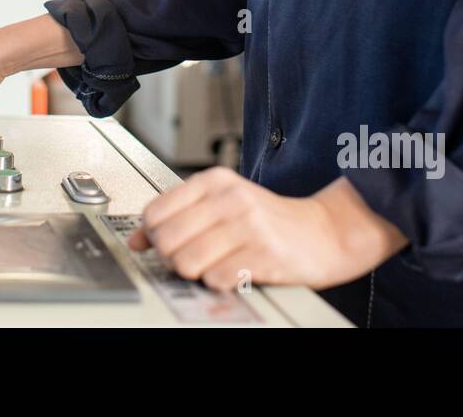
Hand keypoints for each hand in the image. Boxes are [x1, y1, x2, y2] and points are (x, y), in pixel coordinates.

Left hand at [129, 170, 406, 290]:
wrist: (326, 232)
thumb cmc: (271, 220)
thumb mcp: (223, 205)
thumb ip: (178, 217)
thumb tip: (136, 238)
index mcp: (215, 181)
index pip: (155, 211)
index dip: (152, 235)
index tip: (162, 243)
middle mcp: (230, 198)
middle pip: (166, 239)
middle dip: (170, 257)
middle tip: (187, 258)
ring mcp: (248, 225)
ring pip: (187, 261)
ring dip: (193, 272)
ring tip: (211, 267)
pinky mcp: (263, 253)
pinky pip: (216, 278)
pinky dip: (218, 282)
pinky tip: (232, 272)